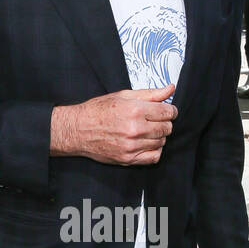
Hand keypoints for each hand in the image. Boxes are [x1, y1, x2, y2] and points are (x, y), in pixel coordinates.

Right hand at [51, 84, 176, 164]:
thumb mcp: (123, 96)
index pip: (168, 112)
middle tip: (154, 119)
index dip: (170, 110)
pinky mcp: (128, 158)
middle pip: (167, 128)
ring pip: (161, 142)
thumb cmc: (97, 111)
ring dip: (158, 136)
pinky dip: (155, 150)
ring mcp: (132, 146)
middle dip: (164, 122)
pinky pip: (153, 157)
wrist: (77, 130)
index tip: (167, 111)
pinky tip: (147, 143)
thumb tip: (170, 89)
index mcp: (135, 110)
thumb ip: (150, 94)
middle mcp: (135, 129)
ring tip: (146, 130)